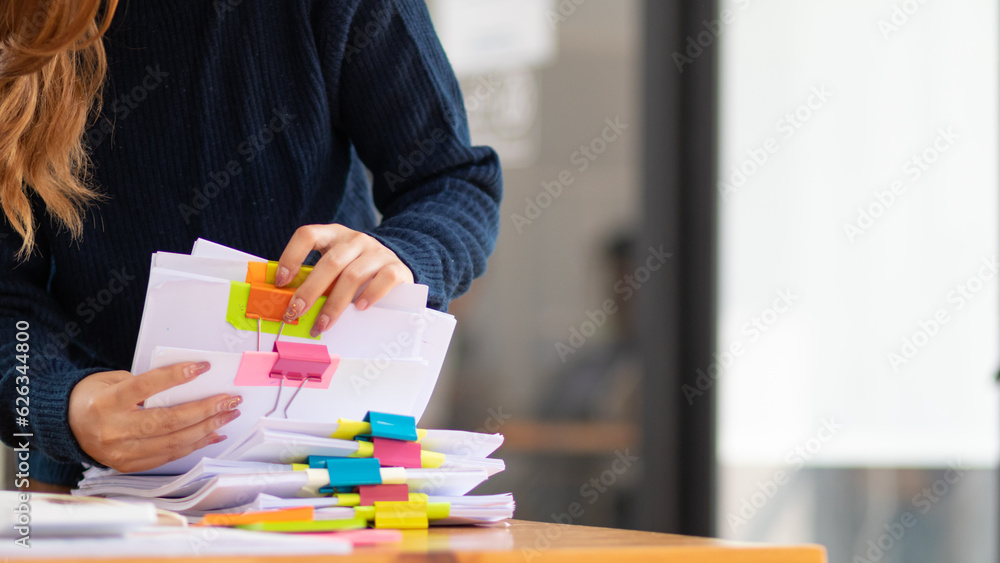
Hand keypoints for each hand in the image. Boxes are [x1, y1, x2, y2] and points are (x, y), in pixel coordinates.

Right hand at [68, 362, 241, 472]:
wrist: (66, 425)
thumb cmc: (94, 396)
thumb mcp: (113, 380)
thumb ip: (146, 383)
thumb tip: (189, 384)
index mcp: (107, 402)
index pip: (147, 386)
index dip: (176, 376)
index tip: (202, 367)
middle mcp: (114, 430)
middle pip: (169, 421)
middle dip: (206, 410)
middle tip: (230, 399)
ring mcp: (122, 452)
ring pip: (174, 442)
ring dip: (207, 429)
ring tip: (227, 416)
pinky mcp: (129, 465)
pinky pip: (169, 456)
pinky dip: (194, 445)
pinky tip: (211, 434)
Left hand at [276, 224, 413, 335]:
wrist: (394, 266)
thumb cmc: (356, 270)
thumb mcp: (335, 266)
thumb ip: (317, 277)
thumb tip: (291, 305)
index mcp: (333, 234)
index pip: (307, 235)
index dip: (291, 256)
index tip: (281, 282)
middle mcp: (355, 239)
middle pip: (329, 262)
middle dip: (310, 290)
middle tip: (296, 313)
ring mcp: (377, 252)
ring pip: (352, 275)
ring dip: (334, 304)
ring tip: (323, 324)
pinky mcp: (395, 267)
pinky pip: (382, 280)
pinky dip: (369, 295)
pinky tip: (360, 308)